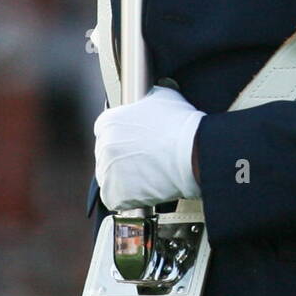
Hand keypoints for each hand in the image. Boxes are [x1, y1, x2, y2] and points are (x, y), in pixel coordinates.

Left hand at [94, 84, 204, 211]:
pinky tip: (140, 190)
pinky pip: (113, 198)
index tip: (130, 141)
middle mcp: (104, 145)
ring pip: (107, 177)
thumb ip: (145, 100)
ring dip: (121, 177)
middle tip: (141, 159)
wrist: (192, 153)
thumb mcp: (160, 97)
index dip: (119, 135)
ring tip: (142, 176)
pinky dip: (125, 197)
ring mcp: (109, 171)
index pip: (104, 129)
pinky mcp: (116, 194)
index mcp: (109, 121)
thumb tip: (148, 100)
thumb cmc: (179, 126)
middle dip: (120, 156)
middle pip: (105, 154)